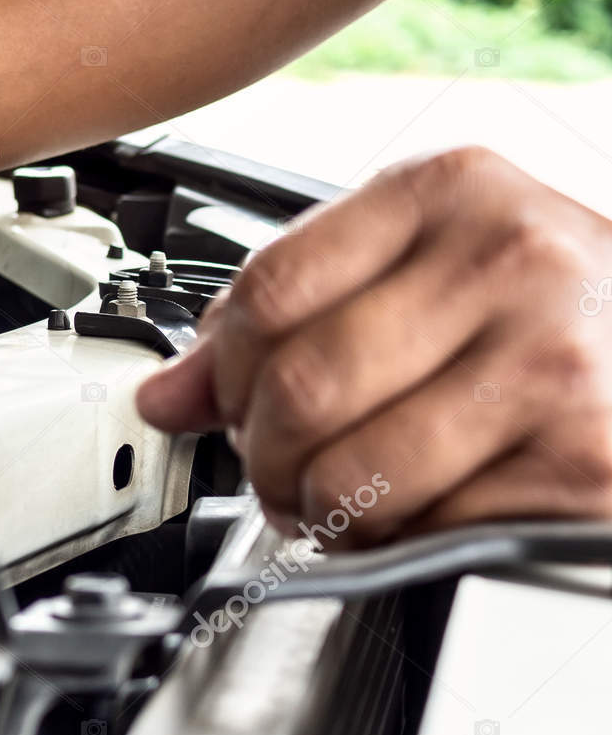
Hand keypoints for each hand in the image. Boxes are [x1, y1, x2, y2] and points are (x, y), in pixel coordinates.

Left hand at [136, 147, 611, 543]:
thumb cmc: (545, 308)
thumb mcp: (419, 271)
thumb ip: (290, 316)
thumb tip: (165, 394)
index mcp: (451, 191)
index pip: (268, 290)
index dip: (225, 370)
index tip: (231, 400)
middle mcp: (511, 259)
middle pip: (299, 386)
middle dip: (264, 453)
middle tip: (279, 468)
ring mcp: (555, 359)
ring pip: (349, 471)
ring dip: (321, 509)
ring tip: (341, 497)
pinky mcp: (586, 458)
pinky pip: (426, 529)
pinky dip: (399, 543)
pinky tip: (419, 512)